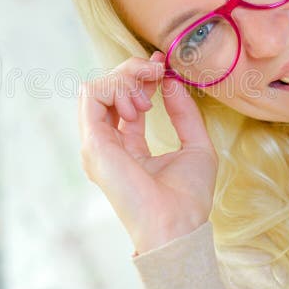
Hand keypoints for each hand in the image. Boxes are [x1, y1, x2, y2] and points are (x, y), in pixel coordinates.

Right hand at [78, 51, 217, 253]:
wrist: (178, 224)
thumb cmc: (188, 197)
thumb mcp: (196, 145)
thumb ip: (184, 113)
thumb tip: (171, 81)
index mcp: (127, 148)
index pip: (124, 101)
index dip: (140, 77)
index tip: (161, 65)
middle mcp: (108, 144)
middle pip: (107, 90)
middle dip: (132, 71)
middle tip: (157, 72)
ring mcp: (97, 144)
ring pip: (96, 87)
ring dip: (125, 78)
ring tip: (149, 95)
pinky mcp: (94, 142)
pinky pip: (92, 94)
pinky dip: (117, 87)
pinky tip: (139, 104)